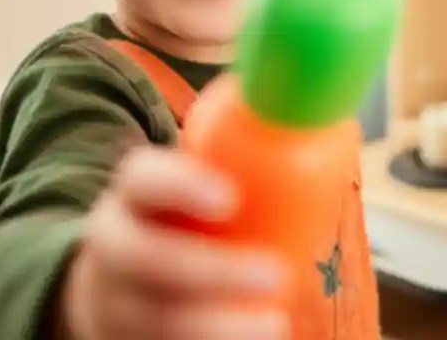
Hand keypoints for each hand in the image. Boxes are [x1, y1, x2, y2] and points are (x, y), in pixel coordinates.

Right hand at [59, 145, 288, 338]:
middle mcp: (112, 246)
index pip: (143, 178)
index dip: (181, 185)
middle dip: (214, 270)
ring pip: (155, 318)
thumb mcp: (196, 186)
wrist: (116, 281)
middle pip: (145, 258)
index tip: (231, 198)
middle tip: (277, 274)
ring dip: (219, 326)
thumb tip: (334, 126)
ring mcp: (112, 301)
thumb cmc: (184, 222)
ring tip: (276, 323)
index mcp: (133, 193)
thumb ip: (243, 161)